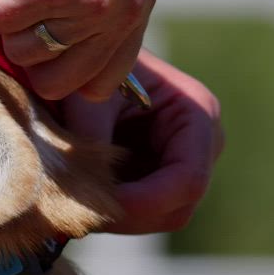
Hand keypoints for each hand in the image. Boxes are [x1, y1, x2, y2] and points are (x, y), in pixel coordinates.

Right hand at [0, 0, 155, 101]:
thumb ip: (104, 4)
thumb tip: (72, 50)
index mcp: (138, 5)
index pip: (103, 82)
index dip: (65, 74)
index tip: (43, 53)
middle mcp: (118, 9)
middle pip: (58, 82)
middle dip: (28, 56)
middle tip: (20, 16)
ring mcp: (83, 2)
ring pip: (21, 53)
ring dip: (4, 21)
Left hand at [61, 51, 223, 233]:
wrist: (84, 56)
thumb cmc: (91, 66)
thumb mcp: (88, 95)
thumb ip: (90, 135)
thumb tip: (84, 184)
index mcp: (197, 113)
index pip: (188, 180)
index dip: (144, 203)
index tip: (96, 208)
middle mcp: (202, 145)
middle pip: (175, 208)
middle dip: (126, 215)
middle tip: (75, 211)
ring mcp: (182, 166)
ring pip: (156, 217)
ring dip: (115, 216)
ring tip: (71, 196)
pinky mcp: (160, 180)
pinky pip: (140, 213)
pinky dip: (109, 210)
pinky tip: (79, 192)